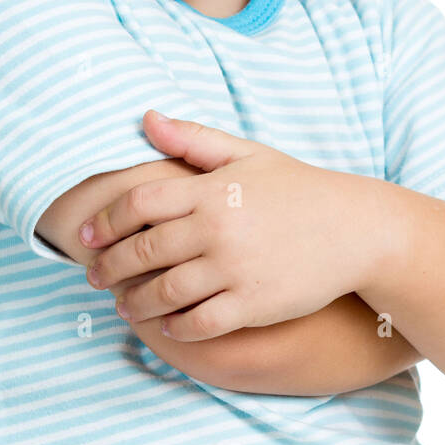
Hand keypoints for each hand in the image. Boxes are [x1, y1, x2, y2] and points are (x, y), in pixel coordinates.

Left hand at [79, 110, 382, 339]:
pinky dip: (176, 327)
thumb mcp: (248, 154)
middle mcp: (217, 229)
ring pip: (165, 292)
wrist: (358, 229)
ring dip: (135, 303)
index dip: (104, 221)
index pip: (138, 203)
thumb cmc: (299, 188)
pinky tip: (168, 325)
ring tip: (124, 306)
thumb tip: (145, 118)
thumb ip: (194, 139)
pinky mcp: (254, 305)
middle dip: (110, 267)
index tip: (85, 235)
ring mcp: (235, 269)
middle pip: (142, 250)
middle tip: (94, 276)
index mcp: (212, 189)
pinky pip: (200, 323)